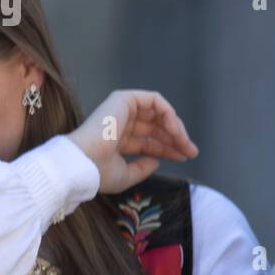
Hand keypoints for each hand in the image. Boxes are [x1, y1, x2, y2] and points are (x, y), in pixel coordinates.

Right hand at [67, 89, 197, 193]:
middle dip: (176, 138)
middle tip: (191, 151)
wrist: (83, 164)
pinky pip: (155, 100)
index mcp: (118, 140)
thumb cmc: (98, 173)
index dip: (169, 148)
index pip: (150, 141)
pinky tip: (175, 130)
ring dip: (175, 128)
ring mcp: (121, 109)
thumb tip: (157, 160)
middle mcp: (120, 123)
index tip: (184, 157)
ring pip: (158, 114)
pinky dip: (168, 113)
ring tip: (185, 143)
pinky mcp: (124, 99)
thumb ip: (143, 168)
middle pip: (156, 128)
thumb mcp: (126, 175)